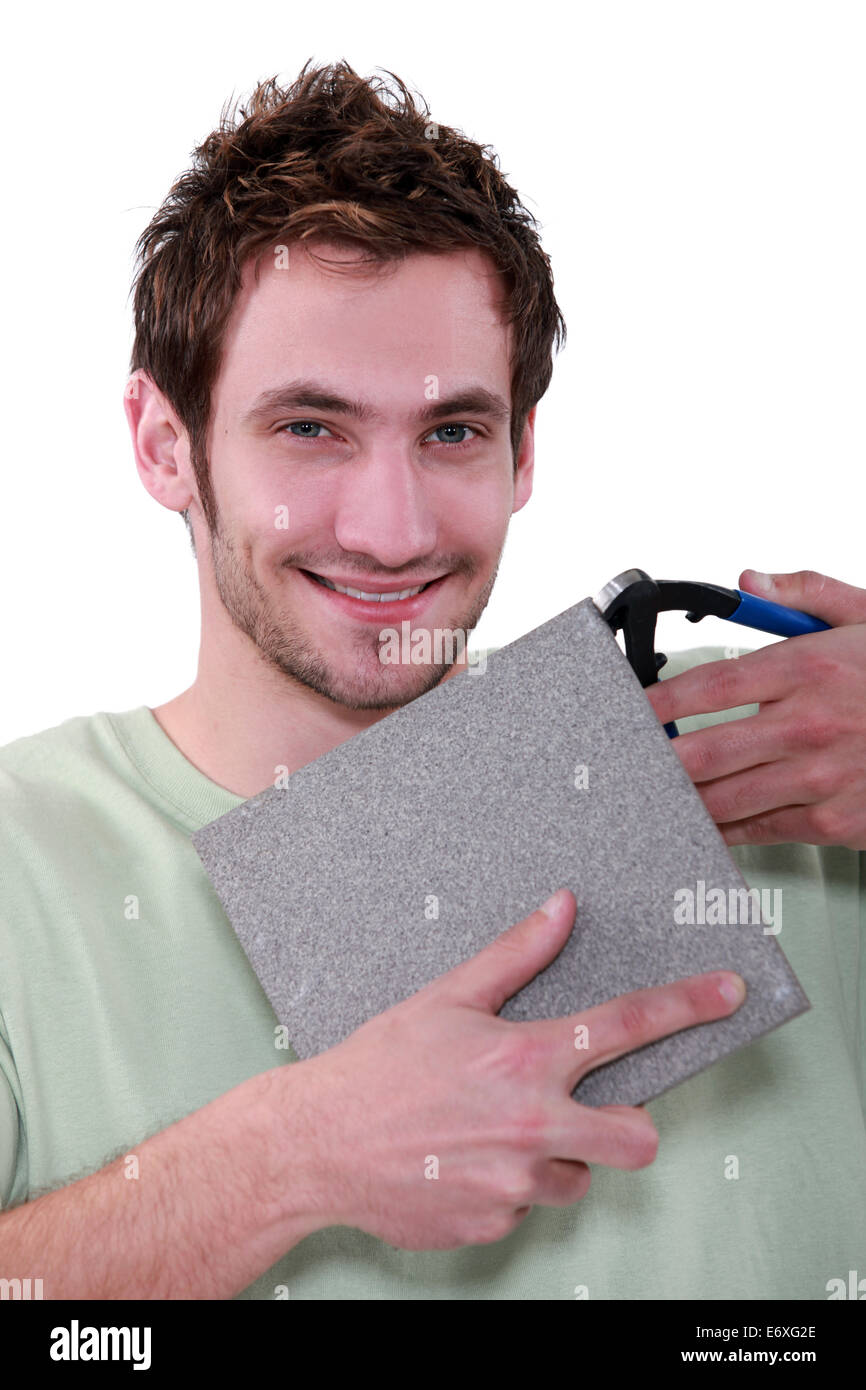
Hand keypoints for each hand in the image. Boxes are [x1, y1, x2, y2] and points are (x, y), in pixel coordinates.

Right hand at [300, 889, 745, 1250]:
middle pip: (639, 1139)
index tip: (728, 991)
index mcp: (524, 1058)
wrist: (315, 1145)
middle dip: (631, 1124)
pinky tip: (463, 1159)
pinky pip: (526, 1205)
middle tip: (592, 1108)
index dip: (687, 1004)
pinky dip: (508, 1185)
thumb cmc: (376, 1066)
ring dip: (555, 1155)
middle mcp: (532, 1125)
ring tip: (495, 1131)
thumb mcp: (446, 996)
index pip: (626, 1023)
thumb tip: (562, 908)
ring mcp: (514, 1183)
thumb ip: (515, 954)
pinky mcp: (492, 1225)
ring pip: (578, 1176)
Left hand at [645, 568, 865, 849]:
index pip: (708, 687)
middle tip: (623, 763)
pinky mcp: (833, 822)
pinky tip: (699, 823)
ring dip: (679, 800)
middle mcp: (809, 725)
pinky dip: (722, 830)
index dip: (656, 703)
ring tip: (647, 795)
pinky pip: (760, 830)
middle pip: (704, 752)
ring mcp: (820, 779)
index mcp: (809, 669)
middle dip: (654, 762)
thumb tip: (750, 582)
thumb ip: (805, 594)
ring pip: (724, 799)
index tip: (629, 711)